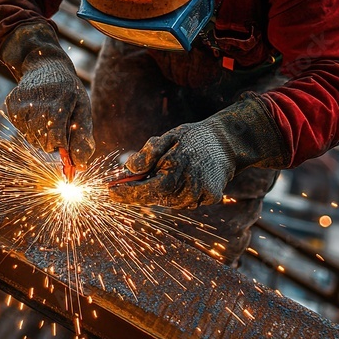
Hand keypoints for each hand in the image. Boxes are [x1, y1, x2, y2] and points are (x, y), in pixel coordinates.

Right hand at [0, 22, 93, 166]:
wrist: (46, 66)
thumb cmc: (70, 92)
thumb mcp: (83, 111)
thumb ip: (83, 139)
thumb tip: (80, 167)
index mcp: (61, 101)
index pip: (56, 139)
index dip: (62, 146)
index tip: (66, 143)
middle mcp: (39, 100)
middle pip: (43, 142)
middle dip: (54, 141)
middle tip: (59, 125)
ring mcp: (22, 102)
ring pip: (31, 139)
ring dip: (42, 135)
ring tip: (48, 117)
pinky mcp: (12, 103)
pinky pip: (21, 130)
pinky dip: (30, 127)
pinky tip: (36, 112)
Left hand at [109, 95, 288, 208]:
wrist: (228, 140)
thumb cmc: (194, 137)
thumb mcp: (168, 137)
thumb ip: (148, 153)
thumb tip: (129, 169)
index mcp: (175, 170)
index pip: (143, 191)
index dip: (124, 193)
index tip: (110, 192)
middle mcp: (188, 187)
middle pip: (154, 199)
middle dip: (142, 190)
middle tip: (133, 179)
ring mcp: (201, 195)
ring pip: (169, 201)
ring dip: (162, 190)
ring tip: (171, 169)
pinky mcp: (210, 198)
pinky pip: (185, 201)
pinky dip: (180, 192)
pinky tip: (187, 176)